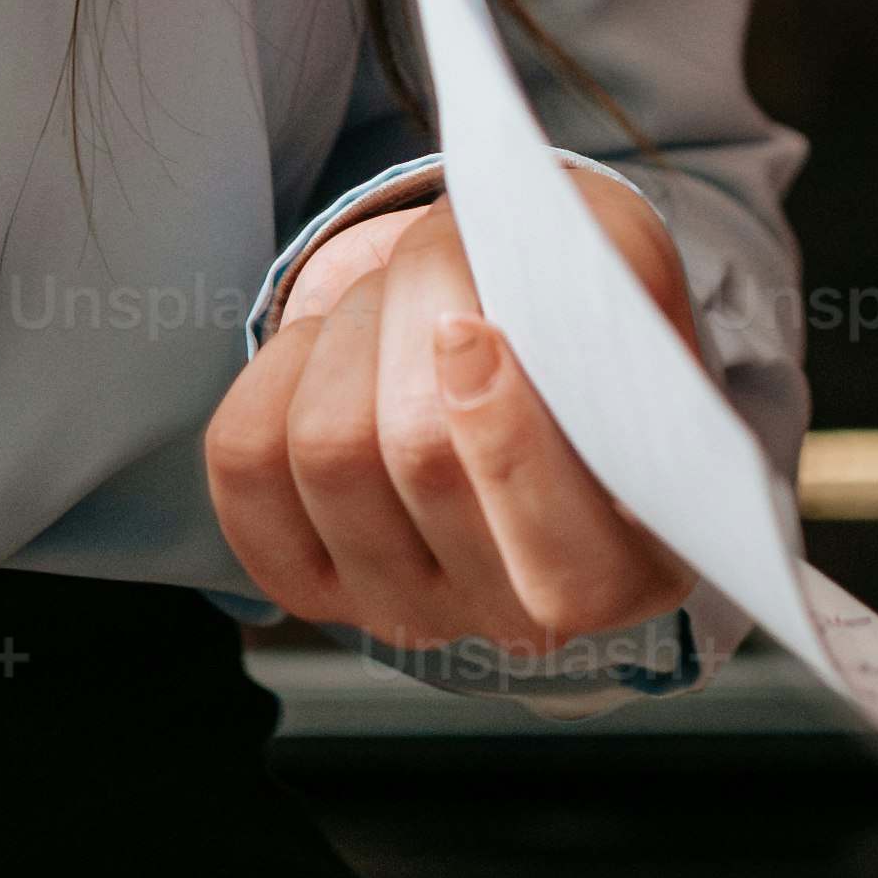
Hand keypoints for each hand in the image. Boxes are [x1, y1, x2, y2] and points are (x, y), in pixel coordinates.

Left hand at [205, 172, 702, 656]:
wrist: (505, 332)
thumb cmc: (577, 313)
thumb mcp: (624, 288)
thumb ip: (591, 313)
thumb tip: (480, 332)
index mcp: (633, 570)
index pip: (563, 569)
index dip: (504, 440)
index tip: (470, 326)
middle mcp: (518, 618)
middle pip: (420, 457)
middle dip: (419, 310)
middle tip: (451, 259)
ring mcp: (408, 611)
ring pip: (328, 448)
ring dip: (352, 330)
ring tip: (398, 305)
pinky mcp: (309, 582)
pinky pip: (244, 463)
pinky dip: (276, 370)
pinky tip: (331, 350)